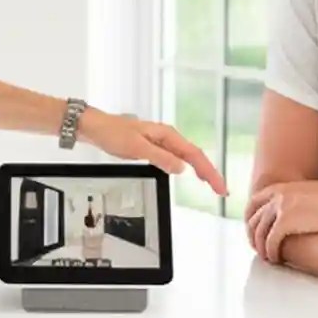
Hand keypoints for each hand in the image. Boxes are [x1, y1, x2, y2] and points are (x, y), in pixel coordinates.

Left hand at [80, 109, 227, 195]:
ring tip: (213, 185)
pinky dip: (187, 167)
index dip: (210, 172)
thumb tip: (182, 168)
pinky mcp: (154, 147)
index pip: (195, 155)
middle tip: (222, 190)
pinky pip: (176, 158)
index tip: (219, 187)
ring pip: (187, 157)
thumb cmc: (113, 133)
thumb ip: (160, 158)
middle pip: (195, 156)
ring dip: (201, 170)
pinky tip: (190, 173)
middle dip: (210, 173)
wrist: (95, 127)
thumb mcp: (136, 148)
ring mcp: (161, 142)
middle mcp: (167, 137)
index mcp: (167, 135)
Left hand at [245, 181, 317, 262]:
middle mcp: (276, 196)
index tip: (252, 228)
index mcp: (282, 187)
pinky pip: (271, 242)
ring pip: (260, 232)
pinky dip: (271, 252)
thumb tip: (295, 213)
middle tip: (257, 247)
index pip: (254, 202)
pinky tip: (276, 259)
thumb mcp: (311, 194)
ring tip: (267, 257)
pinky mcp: (284, 224)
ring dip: (261, 247)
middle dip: (253, 235)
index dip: (250, 217)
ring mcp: (279, 209)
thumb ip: (297, 200)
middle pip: (254, 218)